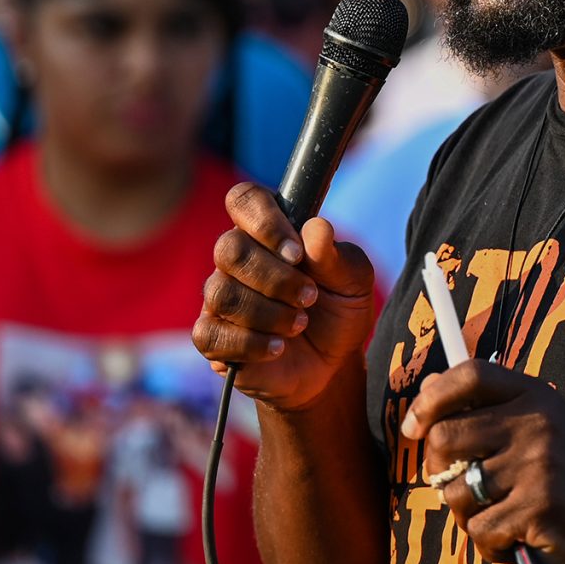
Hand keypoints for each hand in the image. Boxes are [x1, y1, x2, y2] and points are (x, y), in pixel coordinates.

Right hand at [194, 184, 378, 410]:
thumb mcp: (354, 281)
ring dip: (269, 313)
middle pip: (229, 248)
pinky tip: (277, 348)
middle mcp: (237, 259)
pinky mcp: (213, 336)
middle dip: (275, 278)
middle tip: (310, 297)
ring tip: (300, 324)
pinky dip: (250, 343)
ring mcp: (220, 297)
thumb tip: (316, 229)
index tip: (297, 253)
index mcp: (269, 232)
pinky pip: (210, 333)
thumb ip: (336, 255)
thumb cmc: (339, 309)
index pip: (244, 200)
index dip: (265, 221)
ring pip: (222, 293)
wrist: (332, 363)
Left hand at [404, 362, 564, 563]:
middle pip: (444, 438)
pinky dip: (491, 546)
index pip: (469, 375)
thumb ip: (490, 412)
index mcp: (535, 397)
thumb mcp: (541, 428)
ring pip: (455, 493)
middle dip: (437, 472)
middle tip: (457, 488)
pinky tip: (518, 542)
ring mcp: (536, 466)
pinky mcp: (536, 510)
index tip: (414, 427)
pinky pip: (480, 532)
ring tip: (501, 518)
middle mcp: (535, 424)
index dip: (430, 400)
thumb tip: (424, 398)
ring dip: (468, 516)